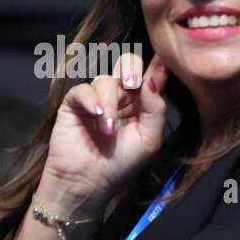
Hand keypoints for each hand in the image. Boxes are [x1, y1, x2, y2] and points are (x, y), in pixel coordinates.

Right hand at [41, 51, 170, 216]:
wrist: (89, 181)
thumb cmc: (122, 163)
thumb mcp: (149, 139)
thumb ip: (155, 109)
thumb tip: (153, 80)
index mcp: (141, 103)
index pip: (150, 77)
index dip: (157, 66)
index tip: (164, 58)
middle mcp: (121, 96)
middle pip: (127, 64)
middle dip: (131, 68)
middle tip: (132, 83)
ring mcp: (97, 98)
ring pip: (106, 80)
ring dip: (110, 103)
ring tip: (109, 131)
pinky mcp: (75, 103)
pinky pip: (83, 89)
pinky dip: (91, 100)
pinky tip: (97, 115)